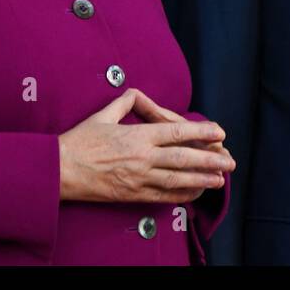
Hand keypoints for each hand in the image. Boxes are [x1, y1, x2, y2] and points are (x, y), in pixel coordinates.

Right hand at [58, 89, 234, 204]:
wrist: (59, 170)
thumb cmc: (79, 141)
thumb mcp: (103, 115)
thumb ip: (125, 103)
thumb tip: (136, 93)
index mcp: (138, 135)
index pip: (177, 132)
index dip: (201, 132)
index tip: (219, 131)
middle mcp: (143, 157)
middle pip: (184, 158)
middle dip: (210, 160)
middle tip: (230, 161)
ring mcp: (139, 178)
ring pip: (177, 179)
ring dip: (202, 179)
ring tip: (220, 179)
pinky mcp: (132, 194)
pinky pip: (162, 196)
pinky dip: (181, 195)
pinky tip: (195, 193)